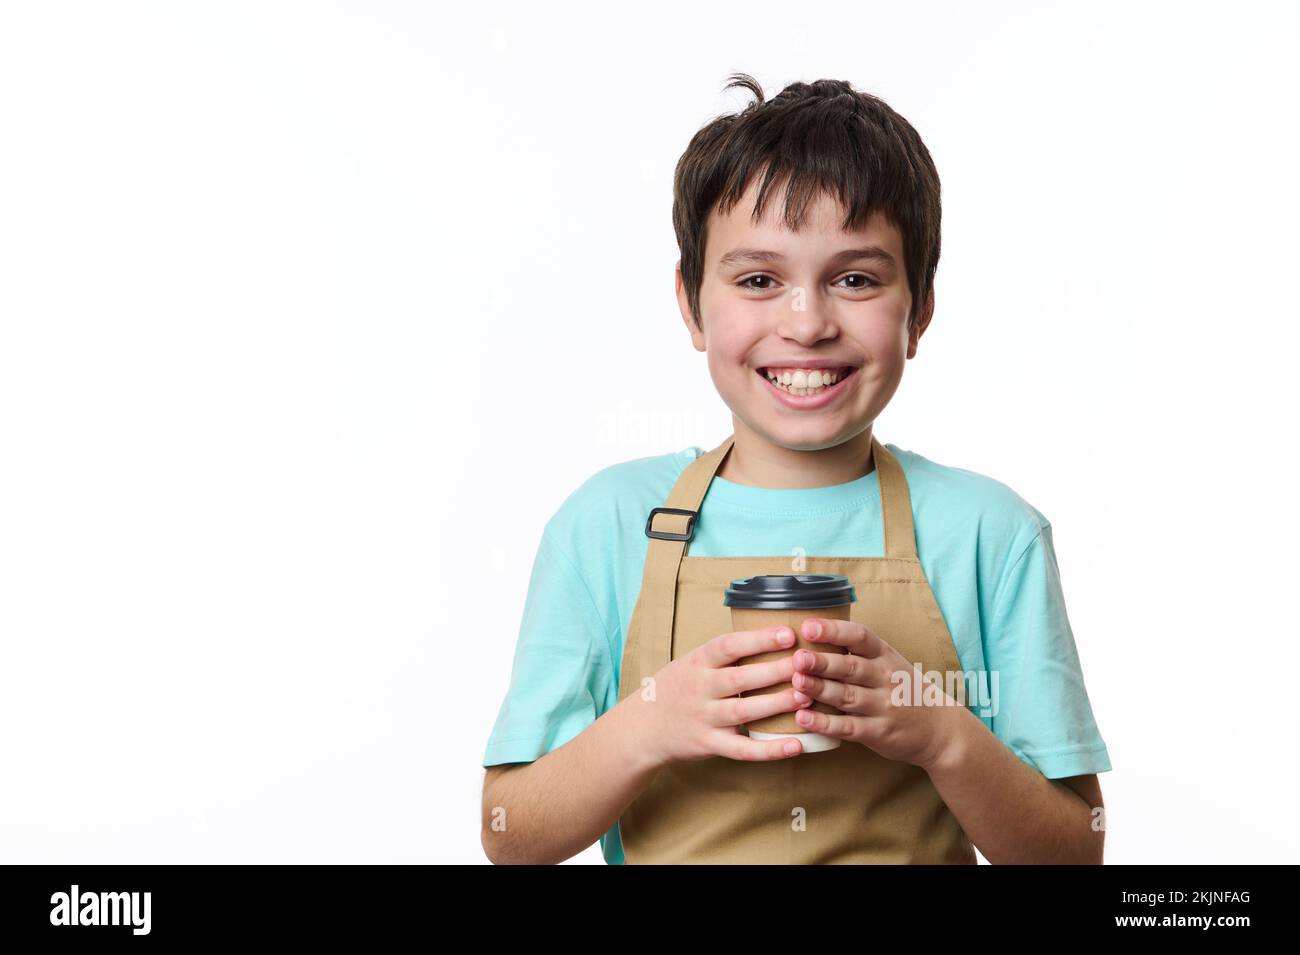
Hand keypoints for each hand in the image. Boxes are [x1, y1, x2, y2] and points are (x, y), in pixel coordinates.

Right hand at [627, 625, 814, 767]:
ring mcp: (703, 717)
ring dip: (776, 705)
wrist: (643, 727)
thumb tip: (771, 633)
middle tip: (808, 665)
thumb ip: (724, 653)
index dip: (758, 639)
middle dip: (776, 670)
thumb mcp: (691, 662)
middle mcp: (699, 688)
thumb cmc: (677, 688)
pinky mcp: (709, 744)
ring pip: (744, 711)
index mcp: (697, 662)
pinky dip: (769, 750)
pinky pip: (742, 749)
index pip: (728, 645)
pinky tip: (795, 745)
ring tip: (806, 698)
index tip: (788, 633)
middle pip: (740, 678)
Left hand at [788, 617, 964, 769]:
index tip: (809, 627)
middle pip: (850, 667)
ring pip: (847, 696)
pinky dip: (825, 724)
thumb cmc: (903, 689)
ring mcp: (883, 706)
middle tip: (797, 658)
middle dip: (822, 662)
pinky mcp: (879, 732)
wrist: (940, 729)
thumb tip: (809, 631)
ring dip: (820, 690)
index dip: (834, 631)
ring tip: (795, 684)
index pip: (859, 637)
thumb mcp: (888, 661)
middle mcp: (885, 677)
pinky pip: (849, 727)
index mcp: (884, 655)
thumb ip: (856, 650)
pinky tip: (804, 719)